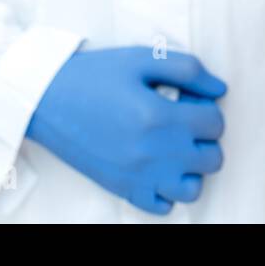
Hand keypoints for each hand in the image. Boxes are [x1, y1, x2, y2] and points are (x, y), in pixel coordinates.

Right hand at [26, 47, 225, 214]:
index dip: (207, 106)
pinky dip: (167, 189)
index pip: (215, 123)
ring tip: (174, 146)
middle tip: (183, 120)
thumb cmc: (92, 75)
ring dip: (192, 167)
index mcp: (159, 116)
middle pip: (212, 158)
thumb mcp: (139, 59)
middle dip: (205, 137)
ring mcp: (138, 176)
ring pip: (193, 188)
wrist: (44, 100)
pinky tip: (157, 166)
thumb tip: (220, 89)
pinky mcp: (123, 190)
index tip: (187, 98)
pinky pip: (163, 206)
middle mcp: (153, 153)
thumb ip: (186, 68)